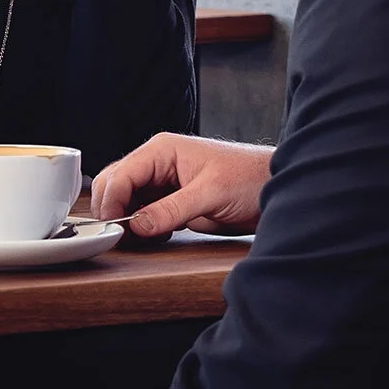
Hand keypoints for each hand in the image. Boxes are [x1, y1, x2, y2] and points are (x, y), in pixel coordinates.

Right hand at [91, 132, 272, 238]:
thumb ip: (171, 209)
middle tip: (119, 234)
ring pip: (127, 199)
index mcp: (162, 150)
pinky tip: (153, 236)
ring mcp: (164, 183)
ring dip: (126, 219)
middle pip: (116, 184)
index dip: (112, 201)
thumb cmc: (249, 178)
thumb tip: (137, 224)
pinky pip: (144, 212)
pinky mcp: (172, 201)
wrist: (276, 189)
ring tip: (135, 238)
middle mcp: (158, 164)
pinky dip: (142, 226)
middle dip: (113, 208)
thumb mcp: (210, 194)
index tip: (113, 227)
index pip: (121, 174)